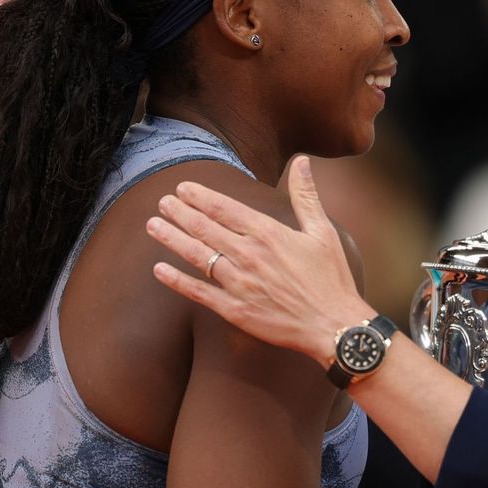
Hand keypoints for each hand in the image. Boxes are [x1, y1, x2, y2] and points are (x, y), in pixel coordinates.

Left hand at [148, 156, 373, 364]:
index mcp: (269, 233)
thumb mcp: (323, 232)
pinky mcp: (235, 311)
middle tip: (162, 202)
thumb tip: (302, 161)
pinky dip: (177, 281)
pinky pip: (199, 292)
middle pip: (205, 229)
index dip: (200, 196)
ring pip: (197, 256)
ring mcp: (239, 284)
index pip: (225, 208)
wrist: (334, 327)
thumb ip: (305, 195)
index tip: (182, 188)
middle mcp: (249, 255)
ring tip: (153, 225)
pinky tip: (159, 269)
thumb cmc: (331, 279)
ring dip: (172, 239)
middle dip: (180, 213)